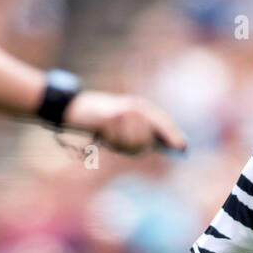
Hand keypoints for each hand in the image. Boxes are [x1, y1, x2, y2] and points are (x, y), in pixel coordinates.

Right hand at [62, 90, 186, 154]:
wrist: (70, 107)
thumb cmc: (95, 117)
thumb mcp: (119, 122)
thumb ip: (136, 129)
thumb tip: (152, 144)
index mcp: (138, 104)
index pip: (161, 120)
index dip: (172, 133)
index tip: (182, 147)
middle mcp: (134, 106)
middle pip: (150, 135)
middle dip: (140, 145)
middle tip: (120, 142)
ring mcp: (124, 111)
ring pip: (137, 141)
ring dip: (124, 145)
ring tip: (109, 135)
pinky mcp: (112, 117)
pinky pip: (121, 140)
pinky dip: (114, 142)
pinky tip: (104, 135)